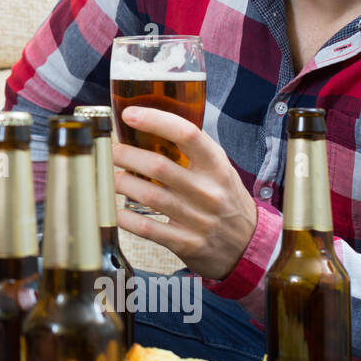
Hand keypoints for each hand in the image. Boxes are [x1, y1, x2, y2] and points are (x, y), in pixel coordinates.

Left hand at [112, 105, 258, 278]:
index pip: (187, 134)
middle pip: (158, 166)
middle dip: (125, 155)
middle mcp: (209, 191)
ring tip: (111, 177)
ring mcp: (198, 219)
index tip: (129, 115)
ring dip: (120, 183)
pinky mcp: (186, 243)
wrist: (250, 245)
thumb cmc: (226, 199)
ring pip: (148, 196)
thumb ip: (193, 150)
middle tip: (111, 152)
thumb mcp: (220, 170)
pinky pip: (147, 228)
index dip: (155, 120)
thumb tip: (150, 123)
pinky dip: (125, 218)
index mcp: (217, 167)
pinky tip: (117, 210)